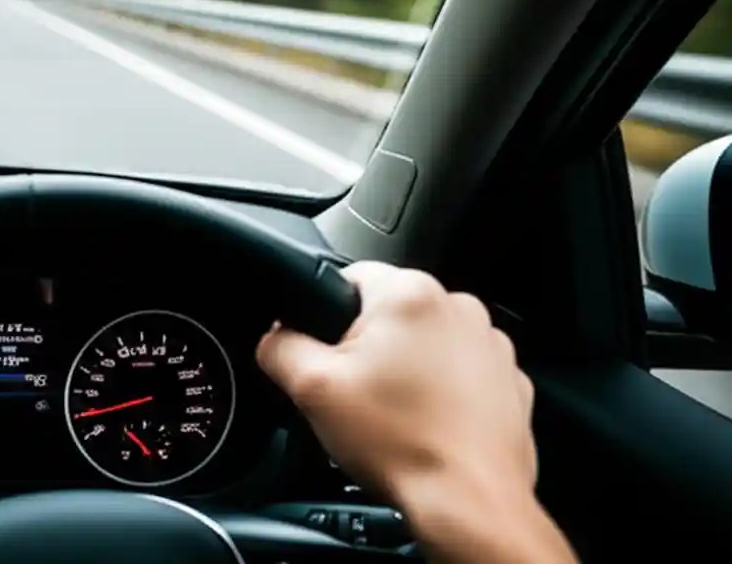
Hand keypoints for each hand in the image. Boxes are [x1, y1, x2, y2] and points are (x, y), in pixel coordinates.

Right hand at [258, 262, 573, 562]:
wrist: (467, 502)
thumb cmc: (403, 446)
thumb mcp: (311, 389)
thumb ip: (279, 347)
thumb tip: (273, 337)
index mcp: (410, 294)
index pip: (348, 277)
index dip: (325, 318)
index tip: (329, 359)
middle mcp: (459, 308)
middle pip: (388, 314)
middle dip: (368, 349)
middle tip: (358, 396)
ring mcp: (491, 345)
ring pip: (425, 344)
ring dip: (407, 370)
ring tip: (396, 416)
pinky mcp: (508, 380)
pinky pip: (459, 374)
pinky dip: (441, 394)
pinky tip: (426, 425)